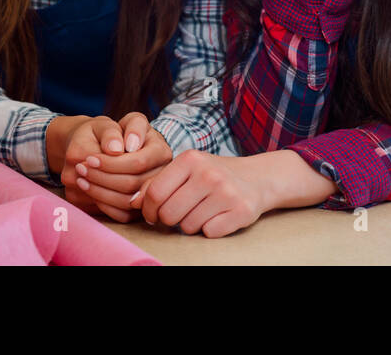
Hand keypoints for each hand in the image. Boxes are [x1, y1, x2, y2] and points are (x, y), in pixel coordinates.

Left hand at [61, 113, 172, 222]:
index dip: (111, 163)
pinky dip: (104, 205)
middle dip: (102, 177)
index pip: (137, 163)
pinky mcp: (141, 208)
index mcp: (161, 151)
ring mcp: (152, 194)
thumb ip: (131, 127)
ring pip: (127, 202)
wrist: (117, 148)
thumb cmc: (119, 132)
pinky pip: (123, 215)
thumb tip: (120, 148)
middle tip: (80, 169)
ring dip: (100, 192)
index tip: (89, 158)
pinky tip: (90, 192)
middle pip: (132, 184)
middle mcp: (162, 175)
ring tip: (81, 180)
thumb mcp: (129, 120)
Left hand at [131, 150, 275, 238]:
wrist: (257, 177)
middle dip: (169, 220)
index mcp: (190, 159)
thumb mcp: (186, 170)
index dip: (148, 210)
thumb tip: (133, 203)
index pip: (154, 193)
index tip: (152, 216)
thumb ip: (158, 183)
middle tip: (178, 215)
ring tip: (201, 212)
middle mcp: (208, 173)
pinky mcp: (241, 210)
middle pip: (169, 213)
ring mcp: (226, 192)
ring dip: (190, 225)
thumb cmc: (212, 175)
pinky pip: (209, 233)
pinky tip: (217, 217)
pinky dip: (209, 230)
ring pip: (187, 226)